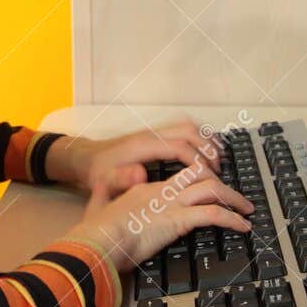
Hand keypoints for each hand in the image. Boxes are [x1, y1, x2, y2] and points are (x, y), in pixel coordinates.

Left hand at [48, 118, 225, 198]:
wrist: (85, 157)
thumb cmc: (97, 172)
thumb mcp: (104, 180)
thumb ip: (121, 179)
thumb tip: (141, 174)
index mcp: (142, 146)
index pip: (180, 148)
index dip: (198, 162)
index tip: (210, 179)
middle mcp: (151, 135)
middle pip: (189, 132)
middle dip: (208, 150)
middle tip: (220, 171)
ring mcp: (154, 132)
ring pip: (189, 127)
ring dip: (207, 140)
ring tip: (221, 159)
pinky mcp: (156, 135)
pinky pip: (184, 129)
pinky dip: (200, 137)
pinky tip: (207, 150)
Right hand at [68, 171, 254, 273]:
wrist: (94, 244)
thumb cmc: (93, 235)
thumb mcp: (98, 207)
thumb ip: (108, 192)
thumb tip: (116, 181)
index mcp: (143, 190)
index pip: (180, 179)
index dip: (199, 181)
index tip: (210, 194)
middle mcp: (160, 192)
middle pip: (200, 176)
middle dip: (224, 186)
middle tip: (239, 200)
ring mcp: (169, 204)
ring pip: (212, 189)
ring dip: (233, 199)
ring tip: (247, 212)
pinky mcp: (177, 220)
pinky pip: (213, 214)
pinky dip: (232, 219)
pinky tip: (242, 227)